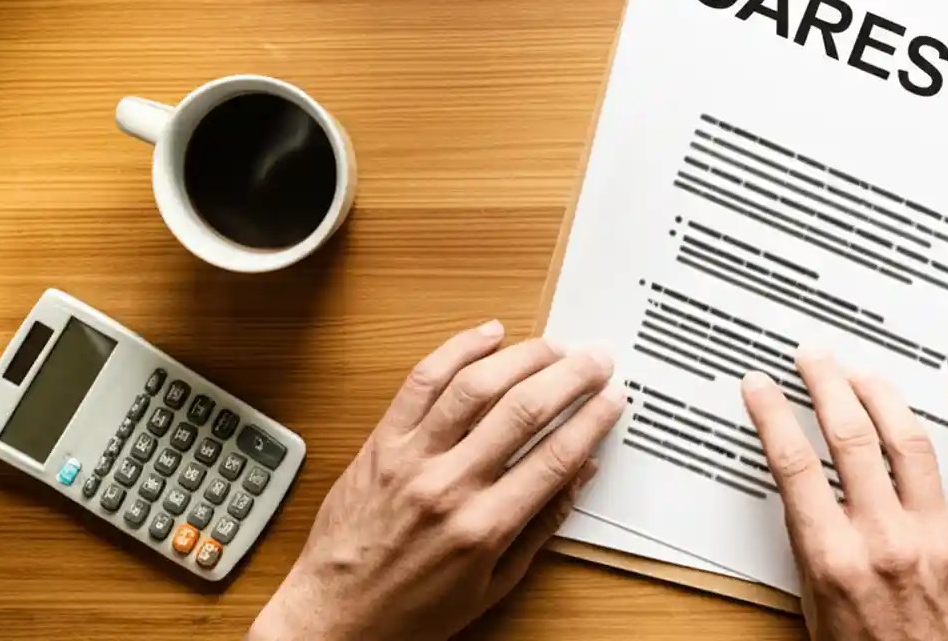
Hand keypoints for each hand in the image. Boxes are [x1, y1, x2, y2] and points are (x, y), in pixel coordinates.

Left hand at [249, 321, 623, 640]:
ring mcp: (411, 458)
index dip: (593, 420)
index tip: (613, 398)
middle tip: (595, 359)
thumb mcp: (494, 584)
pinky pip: (421, 382)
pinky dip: (457, 350)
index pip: (555, 457)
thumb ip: (541, 525)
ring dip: (521, 356)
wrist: (334, 615)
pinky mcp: (381, 442)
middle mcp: (448, 485)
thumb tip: (580, 473)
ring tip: (552, 346)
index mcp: (484, 527)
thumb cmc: (413, 610)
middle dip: (570, 377)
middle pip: (522, 410)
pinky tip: (487, 336)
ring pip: (474, 386)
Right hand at [742, 348, 947, 640]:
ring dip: (883, 394)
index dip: (771, 415)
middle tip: (814, 358)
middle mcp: (885, 541)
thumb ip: (812, 541)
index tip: (761, 387)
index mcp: (835, 558)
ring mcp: (937, 538)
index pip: (794, 464)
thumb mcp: (816, 605)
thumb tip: (801, 484)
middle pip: (849, 438)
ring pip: (908, 442)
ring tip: (865, 370)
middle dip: (826, 385)